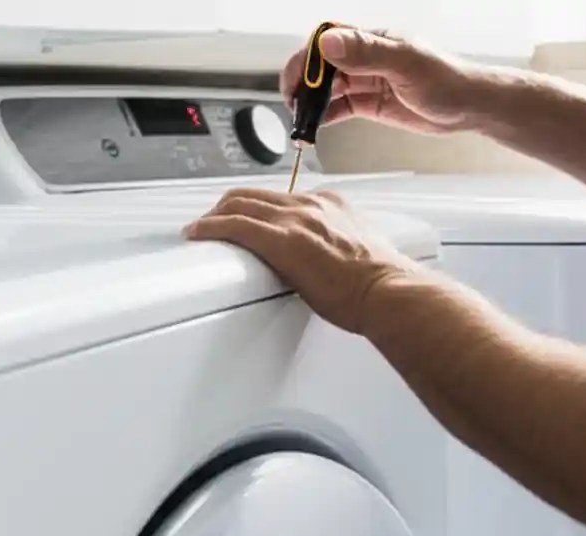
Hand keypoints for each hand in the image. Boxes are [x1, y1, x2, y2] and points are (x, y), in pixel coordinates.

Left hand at [182, 188, 421, 333]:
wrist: (388, 291)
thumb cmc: (381, 284)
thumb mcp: (361, 251)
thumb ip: (341, 246)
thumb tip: (331, 264)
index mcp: (331, 205)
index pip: (284, 196)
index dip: (259, 205)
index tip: (251, 216)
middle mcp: (310, 205)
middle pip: (255, 194)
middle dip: (229, 205)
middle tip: (213, 221)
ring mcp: (294, 220)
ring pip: (240, 203)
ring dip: (215, 215)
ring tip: (201, 228)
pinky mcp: (281, 240)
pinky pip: (234, 225)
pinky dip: (210, 227)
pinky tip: (197, 233)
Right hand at [280, 27, 480, 133]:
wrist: (469, 106)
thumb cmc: (445, 78)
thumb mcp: (404, 63)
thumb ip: (366, 53)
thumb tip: (328, 43)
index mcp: (371, 39)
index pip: (326, 42)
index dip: (306, 60)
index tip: (296, 81)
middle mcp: (364, 58)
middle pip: (321, 66)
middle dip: (303, 83)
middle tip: (293, 104)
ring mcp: (366, 81)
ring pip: (327, 89)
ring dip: (311, 103)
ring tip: (300, 121)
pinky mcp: (370, 103)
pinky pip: (339, 107)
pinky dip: (324, 116)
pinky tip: (316, 127)